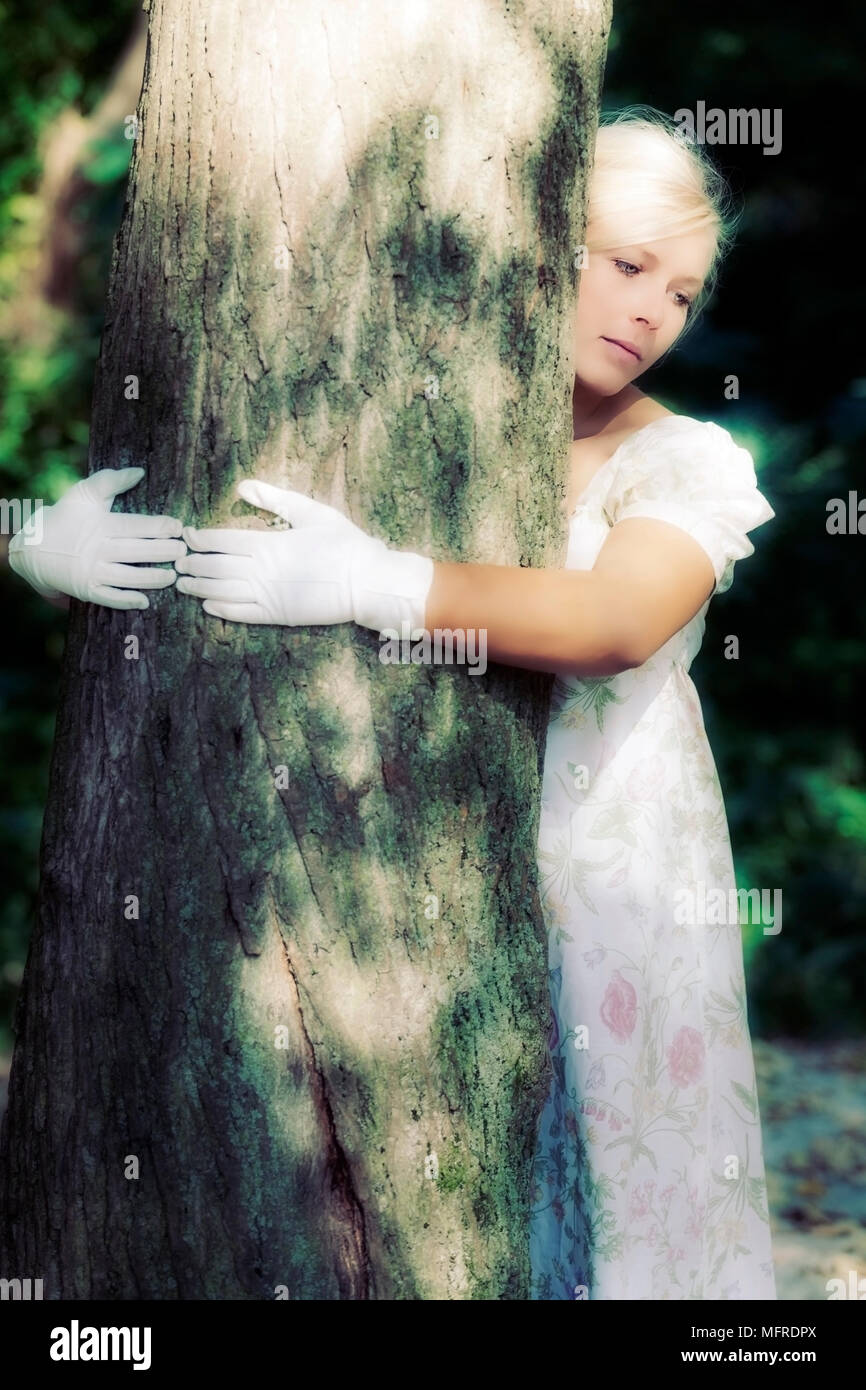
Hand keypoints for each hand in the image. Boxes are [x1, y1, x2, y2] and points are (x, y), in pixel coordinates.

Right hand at [7, 468, 186, 608]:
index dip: (158, 527)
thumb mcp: (83, 494)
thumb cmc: (65, 517)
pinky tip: (146, 601)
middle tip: (183, 552)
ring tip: (172, 576)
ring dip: (152, 579)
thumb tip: (139, 471)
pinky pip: (110, 598)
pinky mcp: (86, 590)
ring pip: (128, 577)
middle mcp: (97, 549)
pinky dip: (127, 601)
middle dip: (162, 552)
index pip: (134, 525)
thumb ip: (110, 481)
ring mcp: (91, 571)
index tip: (177, 527)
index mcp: (100, 524)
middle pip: (136, 552)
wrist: (33, 548)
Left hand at [175, 478, 432, 632]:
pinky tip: (208, 606)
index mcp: (268, 543)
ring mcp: (268, 595)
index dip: (201, 539)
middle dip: (193, 564)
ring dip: (199, 586)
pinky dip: (222, 609)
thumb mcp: (311, 512)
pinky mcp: (277, 616)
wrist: (366, 582)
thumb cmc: (343, 543)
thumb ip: (275, 499)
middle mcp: (262, 570)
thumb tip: (242, 486)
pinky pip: (242, 614)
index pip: (223, 540)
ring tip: (182, 584)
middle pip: (216, 566)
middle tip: (176, 561)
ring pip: (223, 590)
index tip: (186, 536)